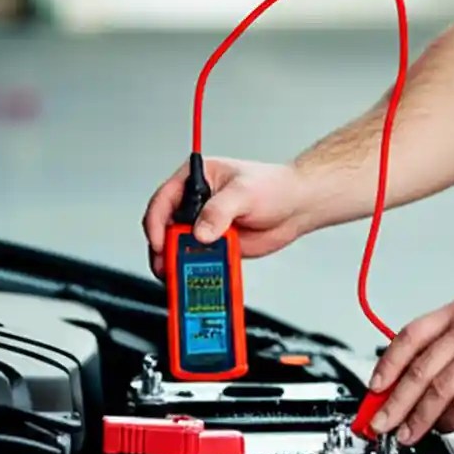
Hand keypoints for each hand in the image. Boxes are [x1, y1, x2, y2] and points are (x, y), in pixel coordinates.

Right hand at [142, 157, 312, 278]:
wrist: (297, 207)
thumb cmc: (274, 186)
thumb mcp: (244, 192)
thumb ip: (220, 211)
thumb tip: (201, 232)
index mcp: (196, 179)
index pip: (164, 199)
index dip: (157, 222)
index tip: (159, 241)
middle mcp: (196, 202)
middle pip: (166, 227)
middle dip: (163, 247)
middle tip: (166, 262)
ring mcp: (205, 225)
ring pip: (179, 246)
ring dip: (177, 261)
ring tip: (178, 273)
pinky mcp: (215, 244)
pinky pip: (198, 259)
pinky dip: (195, 269)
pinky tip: (197, 275)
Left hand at [367, 296, 453, 444]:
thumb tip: (421, 374)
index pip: (408, 337)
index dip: (386, 365)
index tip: (375, 387)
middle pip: (416, 369)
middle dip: (392, 401)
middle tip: (379, 421)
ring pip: (435, 391)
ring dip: (416, 418)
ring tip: (406, 434)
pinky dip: (448, 421)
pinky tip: (444, 428)